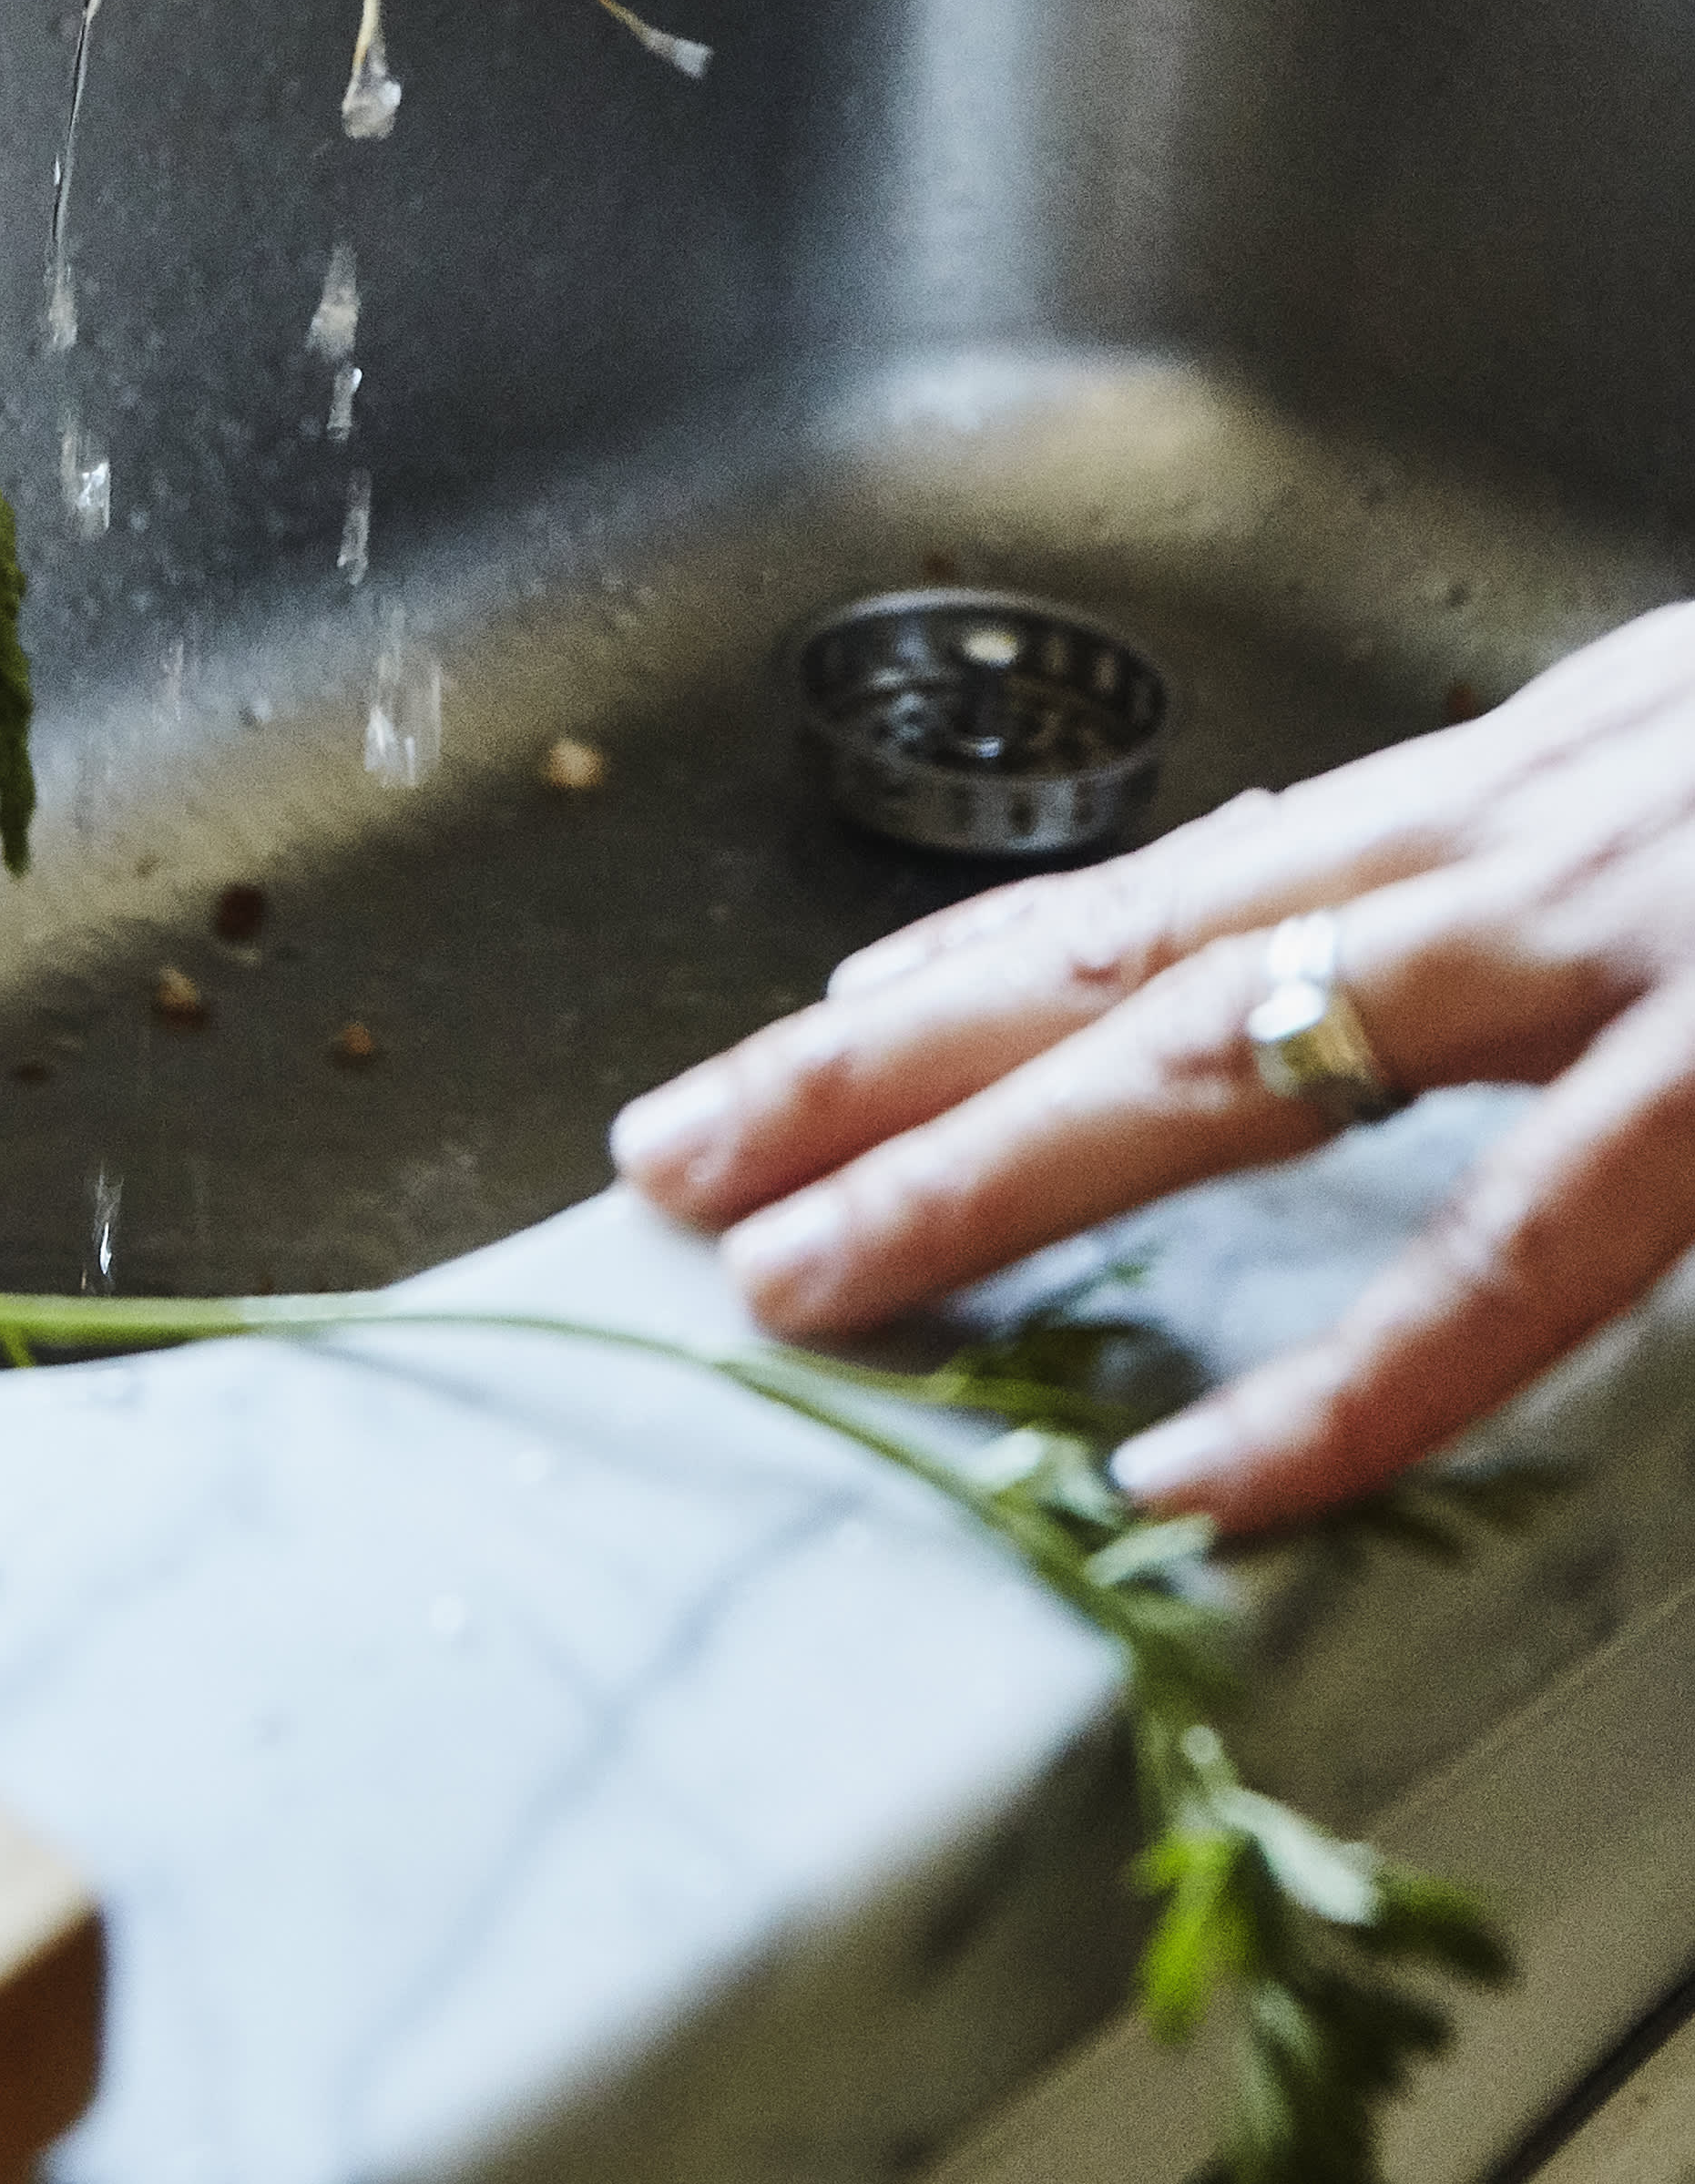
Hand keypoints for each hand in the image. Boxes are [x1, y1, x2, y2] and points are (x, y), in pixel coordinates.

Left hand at [610, 607, 1694, 1532]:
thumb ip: (1571, 878)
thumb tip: (1457, 946)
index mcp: (1515, 793)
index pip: (1190, 879)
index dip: (983, 953)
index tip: (820, 1024)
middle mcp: (1509, 840)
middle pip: (1123, 958)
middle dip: (871, 1060)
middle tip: (675, 1154)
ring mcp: (1595, 942)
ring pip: (1216, 1062)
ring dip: (978, 1169)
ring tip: (793, 1275)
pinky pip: (1505, 1254)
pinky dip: (1347, 1380)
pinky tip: (1193, 1475)